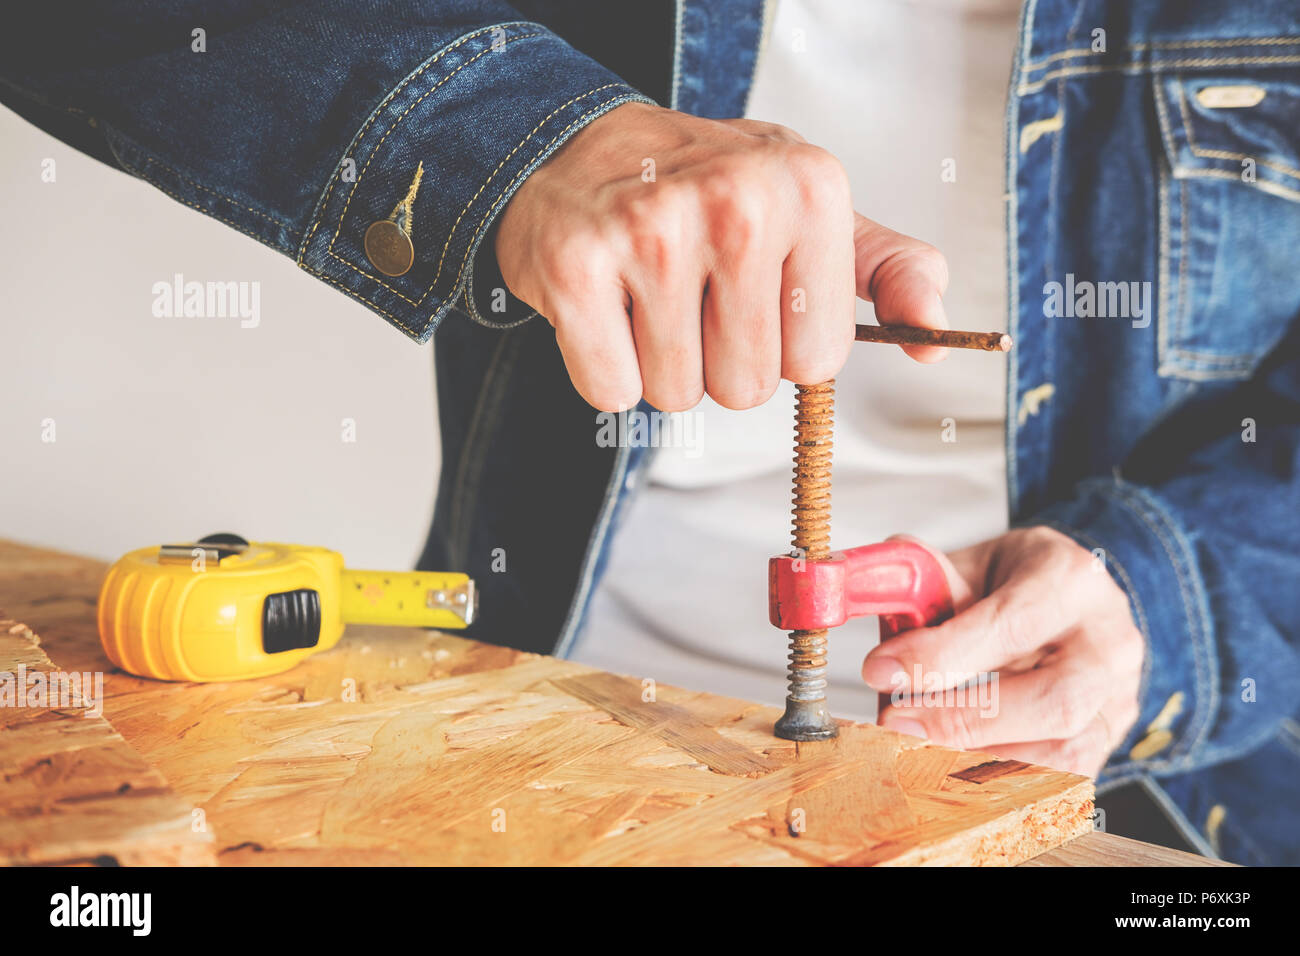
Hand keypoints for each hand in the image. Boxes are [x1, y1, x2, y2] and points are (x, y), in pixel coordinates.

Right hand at [494, 102, 949, 411]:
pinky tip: (606, 306)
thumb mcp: (813, 210)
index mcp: (811, 189)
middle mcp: (737, 203)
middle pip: (746, 387)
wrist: (584, 147)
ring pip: (676, 394)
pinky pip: (612, 391)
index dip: (781, 344)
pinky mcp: (577, 267)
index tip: (753, 290)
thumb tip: (934, 337)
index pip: (818, 361)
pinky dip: (606, 368)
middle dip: (716, 361)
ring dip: (660, 364)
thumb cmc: (707, 191)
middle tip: (692, 293)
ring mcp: (651, 232)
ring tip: (648, 295)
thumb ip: (890, 272)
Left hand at [863, 528, 1143, 777]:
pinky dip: (1000, 779)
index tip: (882, 671)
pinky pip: (1061, 779)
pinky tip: (951, 762)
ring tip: (915, 743)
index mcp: (1070, 582)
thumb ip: (926, 583)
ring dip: (977, 757)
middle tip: (895, 722)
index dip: (940, 656)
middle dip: (961, 720)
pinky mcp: (1109, 741)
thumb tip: (868, 594)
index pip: (1009, 626)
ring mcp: (1118, 698)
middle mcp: (1109, 644)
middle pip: (1052, 702)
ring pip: (1062, 753)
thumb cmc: (1020, 581)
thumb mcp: (973, 563)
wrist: (1077, 602)